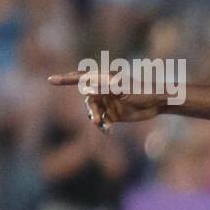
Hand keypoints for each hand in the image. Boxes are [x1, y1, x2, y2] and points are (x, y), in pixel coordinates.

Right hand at [48, 70, 163, 131]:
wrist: (159, 102)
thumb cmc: (144, 91)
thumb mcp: (124, 89)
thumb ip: (105, 88)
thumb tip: (86, 88)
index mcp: (105, 79)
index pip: (82, 78)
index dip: (65, 79)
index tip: (50, 81)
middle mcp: (104, 90)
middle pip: (87, 99)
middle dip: (90, 110)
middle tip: (97, 120)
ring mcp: (107, 102)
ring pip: (92, 111)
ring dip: (95, 118)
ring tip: (103, 125)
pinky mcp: (113, 114)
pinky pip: (101, 121)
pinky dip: (102, 126)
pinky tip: (108, 131)